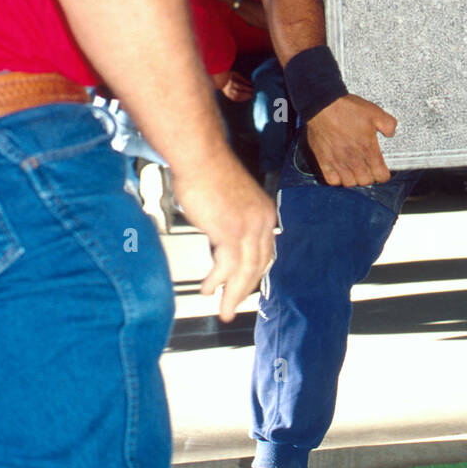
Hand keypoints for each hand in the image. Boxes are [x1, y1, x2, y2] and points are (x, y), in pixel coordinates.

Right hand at [174, 155, 277, 322]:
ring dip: (233, 294)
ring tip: (224, 311)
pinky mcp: (230, 232)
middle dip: (246, 288)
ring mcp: (248, 227)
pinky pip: (227, 267)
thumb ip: (231, 220)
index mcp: (265, 213)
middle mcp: (262, 221)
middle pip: (259, 265)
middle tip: (233, 306)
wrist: (200, 157)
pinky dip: (218, 282)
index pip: (265, 251)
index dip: (256, 272)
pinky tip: (208, 290)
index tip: (245, 286)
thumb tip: (221, 241)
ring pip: (246, 271)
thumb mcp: (229, 201)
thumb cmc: (207, 173)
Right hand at [222, 71, 253, 101]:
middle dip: (246, 94)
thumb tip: (250, 84)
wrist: (220, 79)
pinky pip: (234, 99)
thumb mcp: (237, 75)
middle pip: (239, 93)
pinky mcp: (228, 95)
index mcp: (231, 82)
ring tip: (250, 97)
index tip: (252, 89)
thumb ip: (243, 79)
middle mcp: (229, 88)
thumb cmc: (230, 75)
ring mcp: (228, 92)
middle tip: (252, 94)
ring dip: (244, 98)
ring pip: (237, 97)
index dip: (246, 88)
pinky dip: (240, 99)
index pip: (240, 86)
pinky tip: (245, 98)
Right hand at [306, 93, 397, 186]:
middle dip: (369, 177)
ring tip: (354, 170)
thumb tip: (391, 133)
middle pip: (365, 181)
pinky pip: (332, 180)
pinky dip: (337, 179)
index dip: (383, 174)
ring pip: (349, 183)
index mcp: (368, 148)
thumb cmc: (347, 108)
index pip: (381, 175)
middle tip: (367, 169)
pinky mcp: (323, 160)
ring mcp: (337, 161)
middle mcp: (353, 158)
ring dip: (354, 178)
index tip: (381, 170)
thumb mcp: (375, 112)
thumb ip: (388, 124)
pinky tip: (340, 171)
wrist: (322, 105)